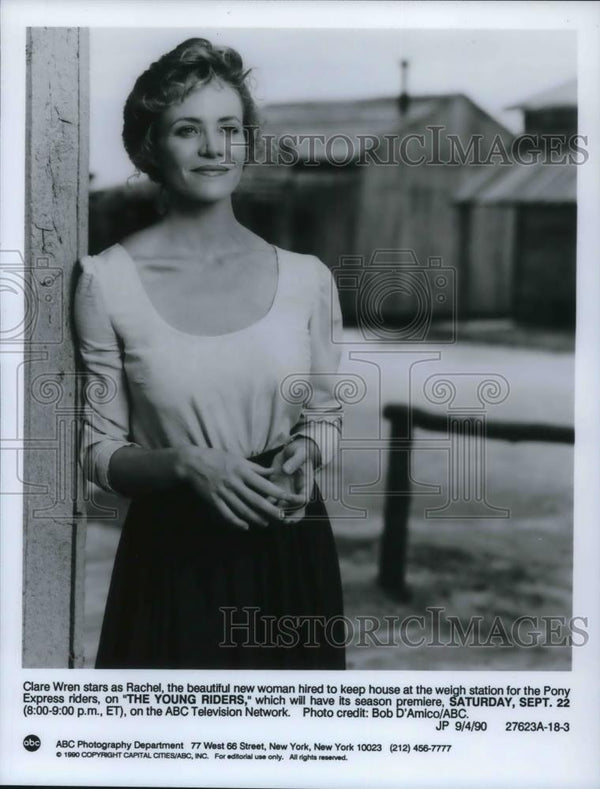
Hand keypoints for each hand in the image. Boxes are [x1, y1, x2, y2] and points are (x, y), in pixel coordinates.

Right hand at [174, 447, 304, 530]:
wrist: (191, 463)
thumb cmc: (217, 458)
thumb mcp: (238, 459)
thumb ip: (255, 467)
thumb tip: (273, 472)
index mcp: (242, 471)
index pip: (264, 484)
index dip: (278, 493)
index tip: (290, 498)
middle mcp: (234, 483)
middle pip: (256, 500)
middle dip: (271, 510)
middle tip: (282, 518)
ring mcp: (224, 493)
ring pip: (243, 510)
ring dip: (256, 518)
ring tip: (266, 523)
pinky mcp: (214, 500)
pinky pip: (227, 514)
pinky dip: (236, 522)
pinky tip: (245, 526)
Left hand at [269, 437, 319, 523]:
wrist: (292, 452)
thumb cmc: (299, 452)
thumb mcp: (300, 453)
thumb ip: (295, 461)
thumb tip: (287, 470)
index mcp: (305, 486)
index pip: (303, 500)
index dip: (298, 505)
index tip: (291, 505)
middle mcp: (296, 493)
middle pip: (294, 511)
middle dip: (288, 517)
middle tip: (281, 520)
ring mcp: (286, 494)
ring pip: (281, 509)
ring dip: (274, 514)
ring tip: (266, 516)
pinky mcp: (275, 491)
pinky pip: (270, 502)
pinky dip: (264, 506)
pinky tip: (256, 507)